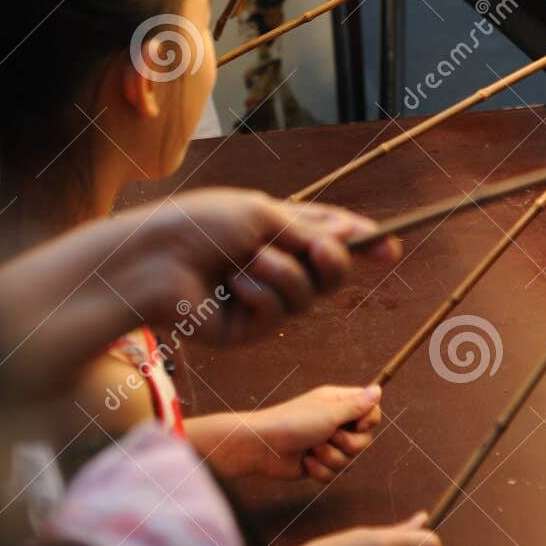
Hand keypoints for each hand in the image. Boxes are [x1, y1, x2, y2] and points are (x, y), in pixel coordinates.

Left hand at [130, 193, 399, 347]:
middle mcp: (275, 264)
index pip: (330, 235)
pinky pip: (280, 313)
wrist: (154, 261)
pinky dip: (261, 294)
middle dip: (333, 260)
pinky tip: (233, 285)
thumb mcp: (263, 216)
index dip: (363, 242)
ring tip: (246, 260)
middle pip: (331, 271)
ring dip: (282, 272)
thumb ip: (312, 231)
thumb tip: (357, 236)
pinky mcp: (250, 329)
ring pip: (309, 294)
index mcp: (277, 229)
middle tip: (322, 251)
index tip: (391, 245)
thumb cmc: (201, 227)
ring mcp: (264, 299)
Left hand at [249, 383, 381, 481]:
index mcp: (339, 403)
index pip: (371, 410)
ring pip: (349, 460)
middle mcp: (335, 422)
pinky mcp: (318, 463)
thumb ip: (356, 406)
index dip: (370, 420)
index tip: (358, 425)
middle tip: (330, 436)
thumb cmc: (294, 422)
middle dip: (348, 444)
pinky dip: (319, 470)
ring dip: (331, 457)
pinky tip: (305, 462)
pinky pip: (333, 474)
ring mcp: (327, 444)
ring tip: (312, 449)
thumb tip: (378, 389)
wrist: (263, 446)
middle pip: (364, 440)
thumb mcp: (329, 413)